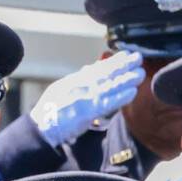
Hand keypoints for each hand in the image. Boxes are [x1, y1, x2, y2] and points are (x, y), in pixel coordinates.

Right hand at [30, 52, 144, 147]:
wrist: (41, 126)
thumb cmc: (51, 110)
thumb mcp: (63, 88)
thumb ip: (78, 79)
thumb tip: (90, 69)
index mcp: (76, 80)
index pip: (98, 68)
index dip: (113, 61)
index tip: (126, 54)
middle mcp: (81, 86)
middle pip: (105, 74)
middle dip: (123, 65)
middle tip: (138, 58)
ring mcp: (84, 98)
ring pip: (109, 86)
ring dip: (126, 80)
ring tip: (140, 73)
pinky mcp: (86, 112)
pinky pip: (107, 104)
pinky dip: (120, 98)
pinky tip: (132, 92)